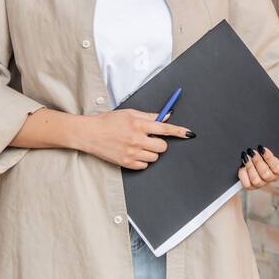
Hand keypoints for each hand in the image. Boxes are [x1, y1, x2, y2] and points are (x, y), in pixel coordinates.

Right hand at [77, 108, 191, 169]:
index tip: (189, 133)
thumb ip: (149, 116)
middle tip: (150, 138)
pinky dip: (143, 160)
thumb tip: (166, 115)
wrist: (90, 134)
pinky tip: (134, 152)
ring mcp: (131, 153)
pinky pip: (144, 165)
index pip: (164, 128)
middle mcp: (136, 139)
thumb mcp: (129, 113)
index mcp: (138, 124)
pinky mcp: (126, 163)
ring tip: (139, 144)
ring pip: (155, 156)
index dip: (179, 131)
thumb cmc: (109, 121)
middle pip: (162, 146)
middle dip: (159, 142)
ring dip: (151, 151)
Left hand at [237, 143, 278, 190]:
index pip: (278, 168)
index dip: (269, 158)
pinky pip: (248, 185)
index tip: (262, 147)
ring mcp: (262, 182)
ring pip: (257, 181)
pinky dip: (243, 176)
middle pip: (266, 175)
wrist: (256, 147)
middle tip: (251, 151)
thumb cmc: (273, 145)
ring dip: (250, 167)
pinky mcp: (252, 185)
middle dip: (257, 161)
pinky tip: (242, 166)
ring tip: (246, 157)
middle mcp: (273, 176)